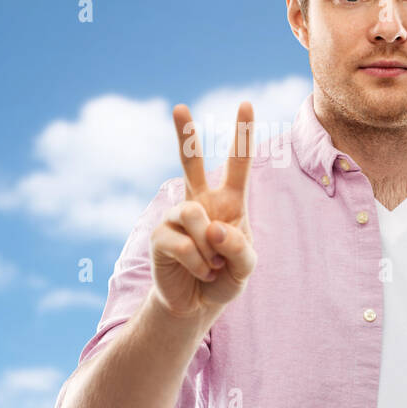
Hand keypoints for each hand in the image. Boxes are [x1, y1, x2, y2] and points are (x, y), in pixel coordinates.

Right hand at [148, 101, 257, 320]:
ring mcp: (177, 217)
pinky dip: (198, 263)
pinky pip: (184, 243)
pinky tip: (199, 272)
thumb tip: (213, 228)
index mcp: (229, 202)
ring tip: (211, 266)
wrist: (196, 305)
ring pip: (195, 216)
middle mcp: (201, 203)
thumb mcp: (245, 267)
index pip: (237, 164)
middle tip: (179, 108)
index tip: (246, 103)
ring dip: (209, 248)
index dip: (242, 135)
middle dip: (186, 135)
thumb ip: (239, 248)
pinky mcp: (160, 236)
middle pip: (191, 163)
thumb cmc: (224, 278)